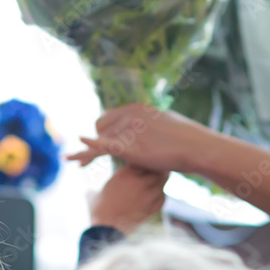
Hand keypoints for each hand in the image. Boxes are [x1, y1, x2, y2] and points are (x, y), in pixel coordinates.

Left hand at [68, 104, 204, 172]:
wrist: (197, 147)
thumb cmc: (187, 139)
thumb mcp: (165, 126)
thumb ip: (152, 127)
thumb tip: (154, 131)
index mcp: (137, 108)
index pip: (108, 118)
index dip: (100, 132)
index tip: (90, 143)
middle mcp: (129, 116)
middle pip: (100, 129)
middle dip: (96, 143)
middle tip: (84, 159)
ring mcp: (129, 131)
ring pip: (99, 142)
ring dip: (88, 154)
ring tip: (72, 161)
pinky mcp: (129, 147)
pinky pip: (102, 149)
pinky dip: (86, 151)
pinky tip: (73, 156)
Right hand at [88, 165, 168, 233]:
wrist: (106, 230)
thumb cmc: (98, 212)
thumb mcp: (94, 195)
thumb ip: (96, 189)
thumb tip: (89, 192)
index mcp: (124, 174)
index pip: (141, 160)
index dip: (143, 162)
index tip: (143, 164)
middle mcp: (137, 182)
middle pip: (155, 169)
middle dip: (156, 169)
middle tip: (156, 170)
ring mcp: (146, 195)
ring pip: (162, 182)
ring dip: (161, 182)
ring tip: (159, 181)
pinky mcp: (151, 208)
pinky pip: (162, 198)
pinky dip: (162, 196)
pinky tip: (158, 196)